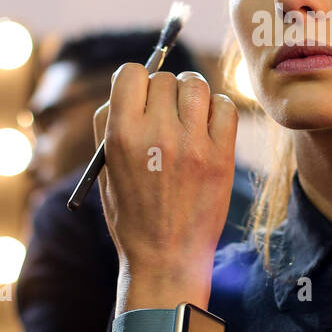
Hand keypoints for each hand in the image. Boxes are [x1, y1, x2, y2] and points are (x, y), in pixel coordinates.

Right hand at [93, 66, 238, 304]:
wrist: (166, 258)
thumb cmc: (131, 213)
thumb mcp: (105, 168)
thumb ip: (109, 121)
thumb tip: (127, 81)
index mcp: (121, 135)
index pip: (130, 73)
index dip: (134, 80)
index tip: (140, 94)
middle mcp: (156, 134)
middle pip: (165, 78)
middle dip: (164, 91)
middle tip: (166, 114)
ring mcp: (192, 144)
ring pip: (196, 85)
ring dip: (192, 94)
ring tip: (188, 117)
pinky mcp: (221, 157)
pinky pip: (226, 107)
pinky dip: (217, 110)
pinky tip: (208, 129)